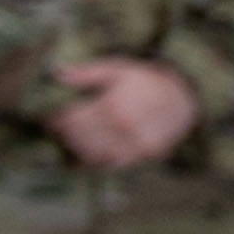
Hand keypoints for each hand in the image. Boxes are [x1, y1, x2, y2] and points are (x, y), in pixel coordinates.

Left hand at [50, 57, 197, 170]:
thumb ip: (86, 72)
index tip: (50, 118)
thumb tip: (56, 73)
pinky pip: (109, 165)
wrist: (183, 98)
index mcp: (115, 106)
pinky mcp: (142, 157)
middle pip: (80, 139)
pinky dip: (92, 161)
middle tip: (55, 130)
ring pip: (92, 154)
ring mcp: (135, 146)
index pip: (73, 120)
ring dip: (75, 148)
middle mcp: (124, 129)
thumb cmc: (145, 81)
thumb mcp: (117, 68)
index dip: (57, 121)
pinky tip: (85, 153)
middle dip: (63, 135)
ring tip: (69, 139)